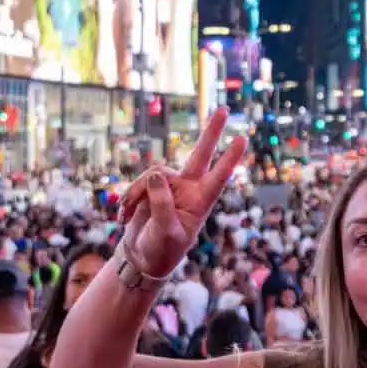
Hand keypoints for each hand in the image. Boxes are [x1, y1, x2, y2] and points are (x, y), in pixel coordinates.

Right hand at [118, 108, 246, 277]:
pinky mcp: (151, 188)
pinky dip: (128, 199)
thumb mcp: (165, 233)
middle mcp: (188, 189)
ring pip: (152, 174)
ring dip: (136, 193)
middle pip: (200, 155)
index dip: (229, 158)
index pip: (218, 177)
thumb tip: (155, 174)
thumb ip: (162, 204)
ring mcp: (169, 186)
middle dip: (211, 133)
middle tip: (223, 110)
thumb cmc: (161, 250)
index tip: (243, 138)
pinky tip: (123, 218)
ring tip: (127, 215)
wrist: (143, 257)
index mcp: (200, 202)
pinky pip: (138, 184)